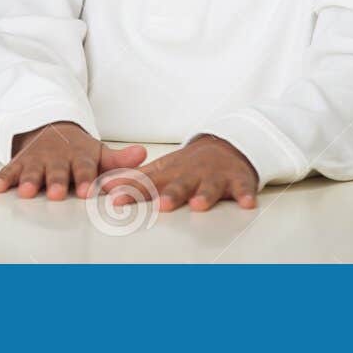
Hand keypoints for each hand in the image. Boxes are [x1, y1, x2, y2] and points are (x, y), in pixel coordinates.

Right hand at [0, 121, 147, 199]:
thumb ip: (120, 160)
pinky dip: (3, 178)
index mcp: (80, 156)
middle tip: (55, 193)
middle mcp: (58, 158)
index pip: (85, 168)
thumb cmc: (80, 151)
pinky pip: (10, 169)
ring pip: (33, 170)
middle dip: (56, 181)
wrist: (52, 130)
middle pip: (58, 171)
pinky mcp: (20, 162)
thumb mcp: (100, 153)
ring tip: (25, 192)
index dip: (86, 178)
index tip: (87, 190)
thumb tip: (143, 154)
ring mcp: (37, 159)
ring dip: (28, 180)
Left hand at [98, 134, 258, 211]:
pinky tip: (247, 203)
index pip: (149, 183)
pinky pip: (243, 188)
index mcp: (171, 173)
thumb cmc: (189, 165)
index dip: (133, 191)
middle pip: (179, 185)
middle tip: (161, 205)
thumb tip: (105, 186)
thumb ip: (136, 181)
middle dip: (171, 194)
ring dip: (204, 195)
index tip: (117, 199)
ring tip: (198, 204)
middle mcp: (191, 175)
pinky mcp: (238, 181)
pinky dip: (246, 194)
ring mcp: (215, 177)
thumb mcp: (163, 170)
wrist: (226, 146)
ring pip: (209, 187)